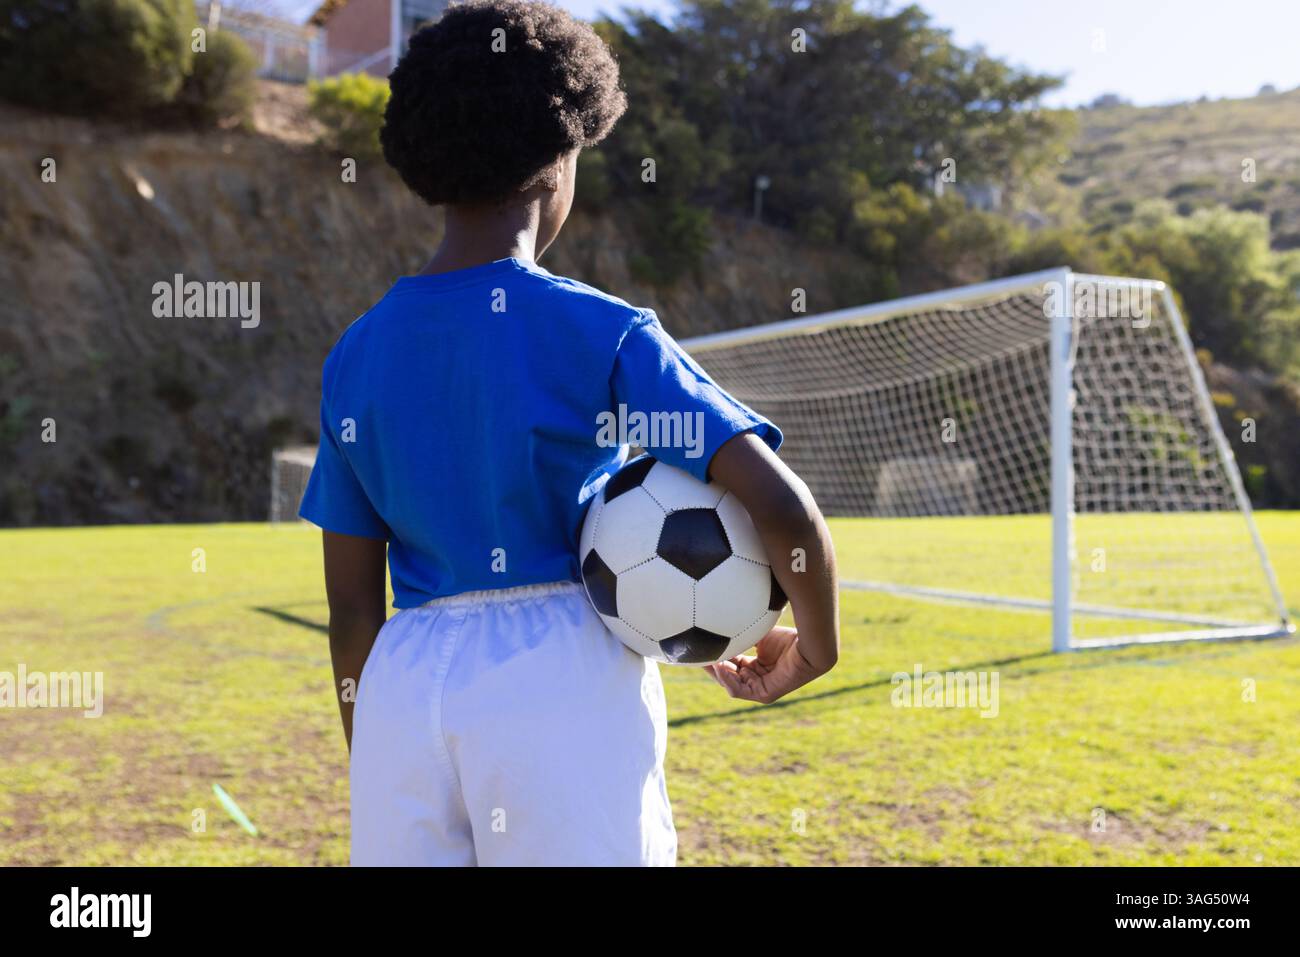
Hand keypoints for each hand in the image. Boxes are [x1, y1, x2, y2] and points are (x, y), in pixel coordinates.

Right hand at [704, 626, 826, 703]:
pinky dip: (727, 680)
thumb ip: (740, 631)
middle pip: (726, 675)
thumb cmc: (788, 637)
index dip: (714, 657)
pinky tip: (720, 666)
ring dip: (717, 673)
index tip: (700, 647)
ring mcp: (759, 688)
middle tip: (696, 656)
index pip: (728, 664)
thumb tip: (722, 615)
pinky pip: (739, 691)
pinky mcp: (764, 695)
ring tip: (707, 660)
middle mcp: (756, 678)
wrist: (808, 645)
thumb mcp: (757, 634)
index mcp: (754, 666)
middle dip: (711, 666)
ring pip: (730, 684)